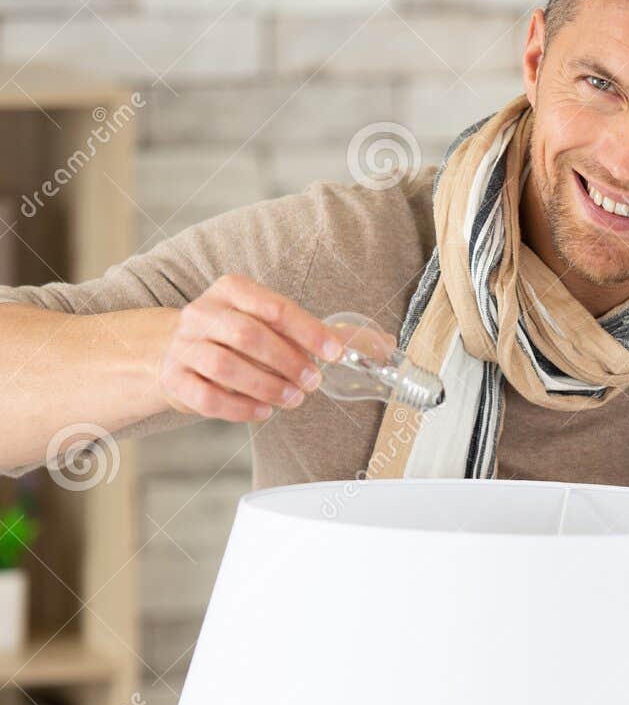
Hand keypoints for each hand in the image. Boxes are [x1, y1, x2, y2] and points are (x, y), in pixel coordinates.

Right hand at [159, 274, 391, 421]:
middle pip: (247, 334)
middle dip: (287, 361)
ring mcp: (184, 347)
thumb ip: (321, 334)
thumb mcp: (270, 324)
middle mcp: (203, 314)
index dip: (307, 331)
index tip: (334, 353)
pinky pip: (207, 397)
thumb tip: (382, 345)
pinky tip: (263, 412)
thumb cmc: (234, 338)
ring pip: (224, 365)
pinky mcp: (175, 380)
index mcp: (232, 291)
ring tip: (292, 400)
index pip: (273, 306)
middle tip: (313, 382)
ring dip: (265, 386)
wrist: (171, 352)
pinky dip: (239, 408)